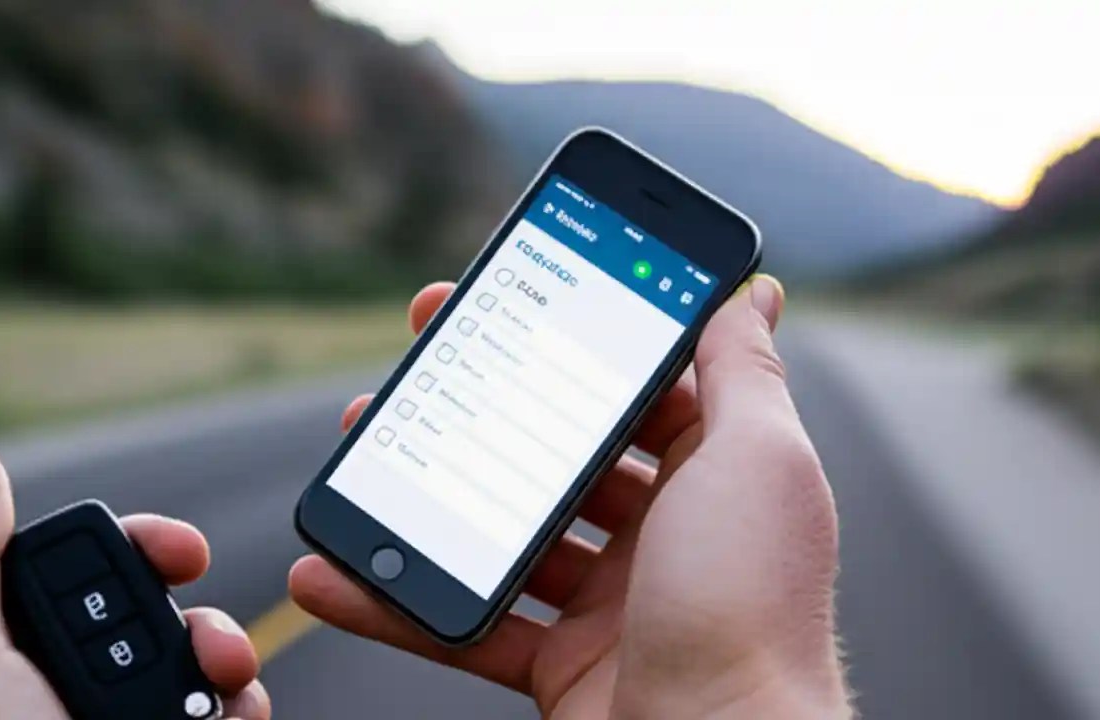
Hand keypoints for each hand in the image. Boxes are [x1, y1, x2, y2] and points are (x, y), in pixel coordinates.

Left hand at [0, 448, 269, 719]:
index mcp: (2, 649)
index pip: (85, 568)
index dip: (142, 547)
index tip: (189, 553)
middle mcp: (56, 683)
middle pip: (154, 611)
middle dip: (198, 613)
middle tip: (216, 645)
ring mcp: (115, 716)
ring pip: (196, 662)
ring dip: (229, 659)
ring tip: (229, 684)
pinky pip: (222, 710)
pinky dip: (240, 704)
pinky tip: (234, 713)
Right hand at [290, 275, 850, 717]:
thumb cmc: (752, 607)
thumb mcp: (759, 458)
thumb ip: (742, 373)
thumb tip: (748, 294)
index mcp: (714, 473)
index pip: (636, 385)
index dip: (575, 338)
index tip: (511, 297)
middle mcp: (667, 531)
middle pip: (560, 450)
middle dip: (487, 406)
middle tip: (421, 364)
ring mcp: (612, 600)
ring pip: (505, 532)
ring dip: (430, 494)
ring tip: (363, 449)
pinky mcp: (563, 663)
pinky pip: (469, 622)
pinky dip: (399, 603)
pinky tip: (340, 573)